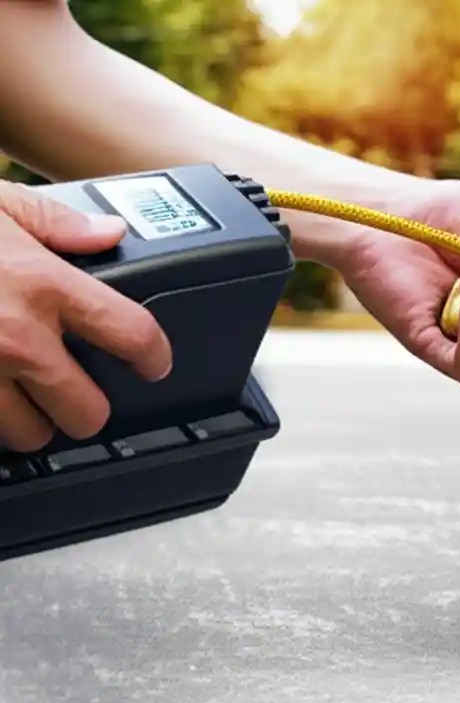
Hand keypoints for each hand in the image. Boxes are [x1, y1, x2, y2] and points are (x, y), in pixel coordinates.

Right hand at [0, 181, 170, 451]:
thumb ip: (56, 222)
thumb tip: (109, 232)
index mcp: (43, 285)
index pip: (131, 334)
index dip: (155, 357)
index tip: (156, 364)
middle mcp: (16, 337)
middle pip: (87, 410)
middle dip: (84, 405)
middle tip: (71, 389)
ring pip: (30, 435)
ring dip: (28, 422)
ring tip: (14, 395)